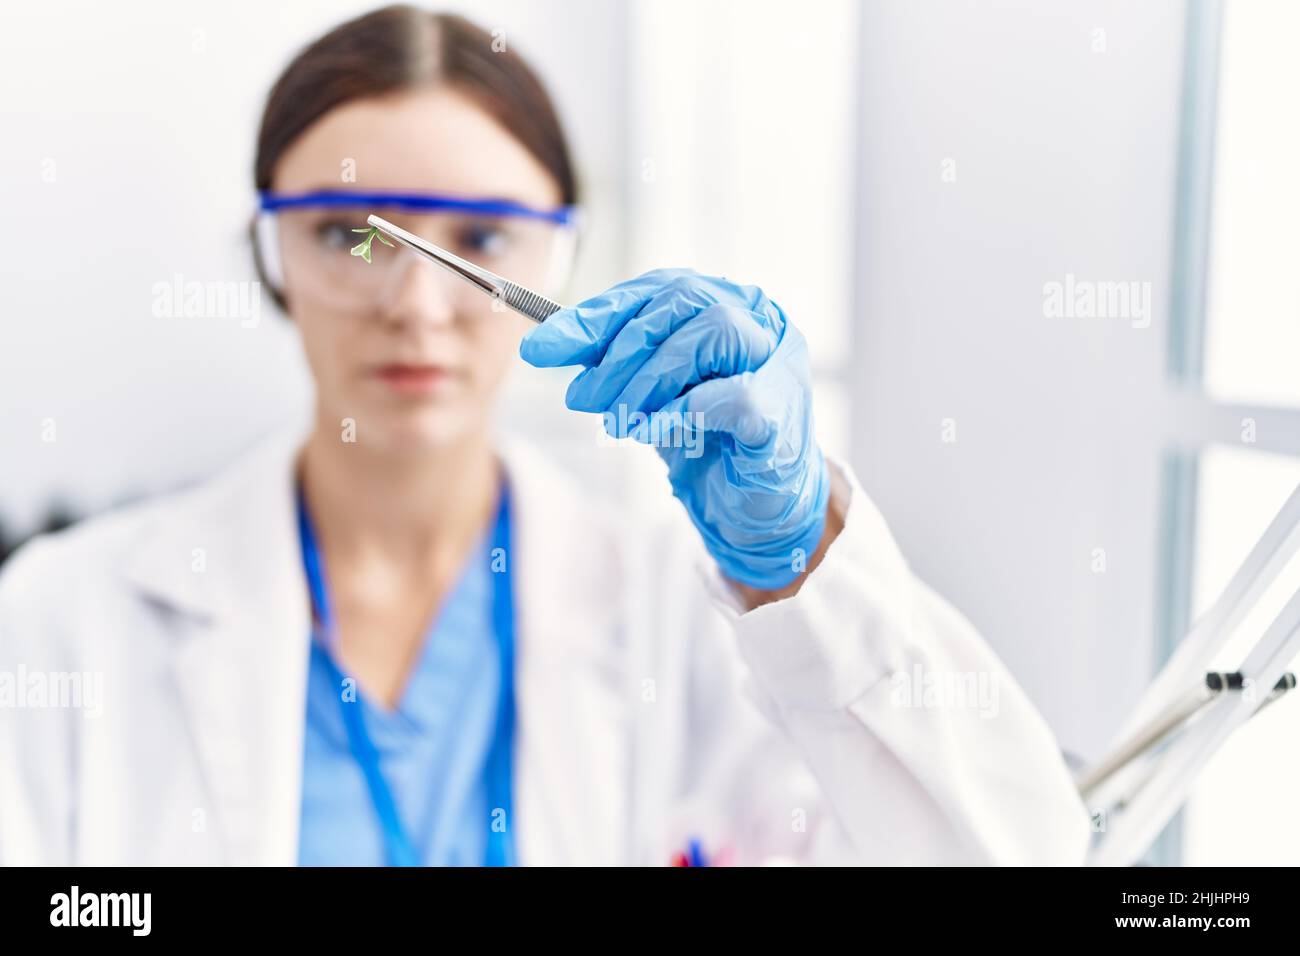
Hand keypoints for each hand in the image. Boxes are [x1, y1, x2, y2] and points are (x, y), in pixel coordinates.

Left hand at [519, 268, 829, 589]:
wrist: (754, 506)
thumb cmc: (707, 438)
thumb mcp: (650, 391)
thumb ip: (611, 361)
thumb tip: (550, 341)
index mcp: (729, 301)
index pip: (658, 288)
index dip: (597, 314)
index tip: (543, 347)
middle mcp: (761, 320)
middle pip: (684, 300)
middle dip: (621, 350)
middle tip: (582, 397)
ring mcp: (779, 361)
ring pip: (715, 332)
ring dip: (651, 377)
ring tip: (620, 421)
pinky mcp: (783, 410)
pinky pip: (733, 394)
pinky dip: (682, 411)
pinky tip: (651, 432)